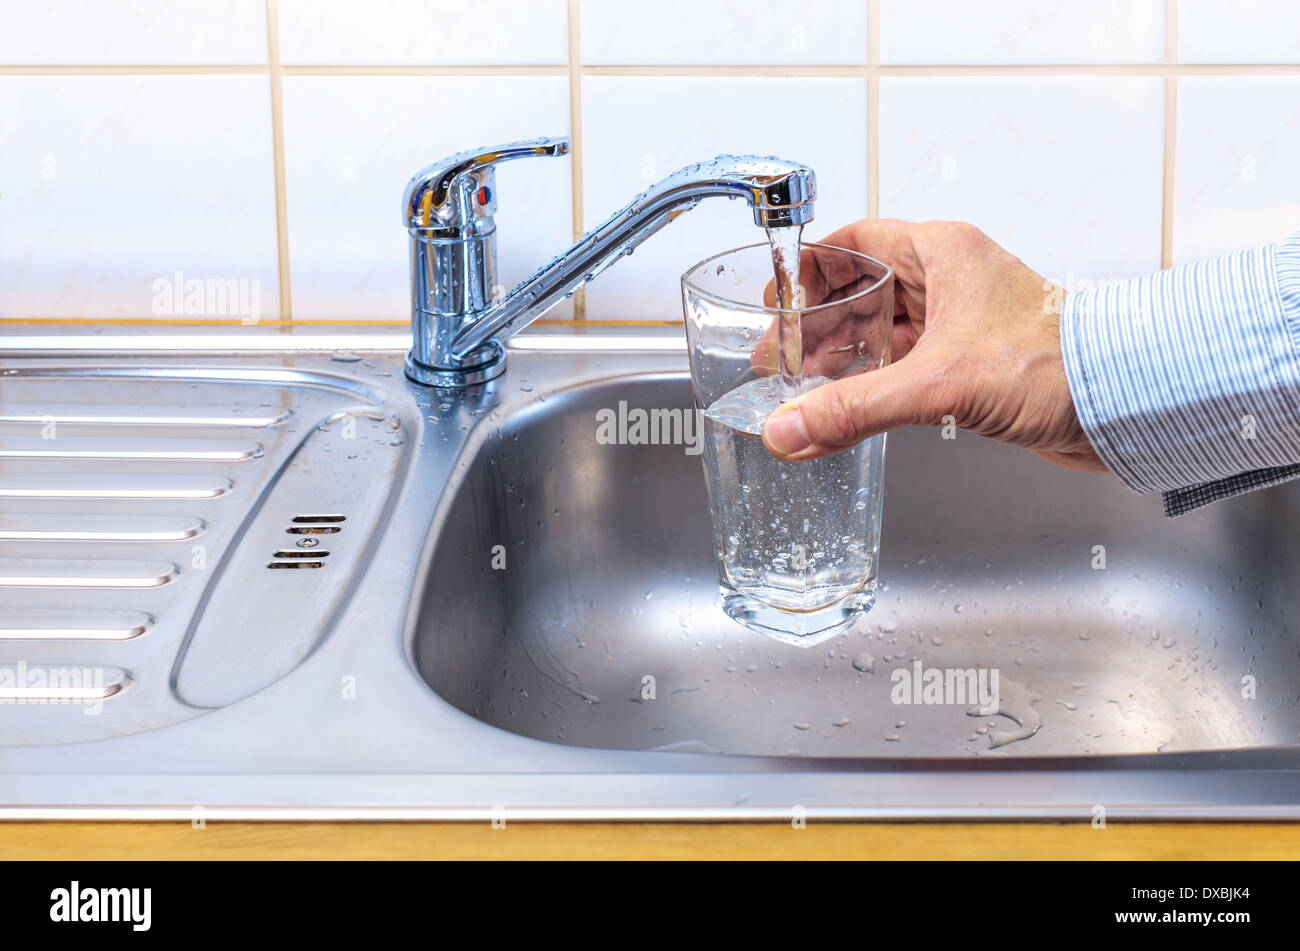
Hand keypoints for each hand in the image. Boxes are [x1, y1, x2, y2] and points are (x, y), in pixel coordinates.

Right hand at [760, 219, 1107, 474]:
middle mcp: (949, 281)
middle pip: (860, 289)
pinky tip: (847, 406)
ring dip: (842, 358)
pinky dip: (871, 383)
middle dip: (816, 325)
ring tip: (800, 387)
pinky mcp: (970, 364)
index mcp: (942, 253)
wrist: (1125, 404)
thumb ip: (856, 409)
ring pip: (881, 330)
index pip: (853, 242)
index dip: (808, 270)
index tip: (775, 302)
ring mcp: (959, 323)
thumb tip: (790, 428)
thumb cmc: (1061, 364)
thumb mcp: (940, 384)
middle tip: (778, 359)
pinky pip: (904, 365)